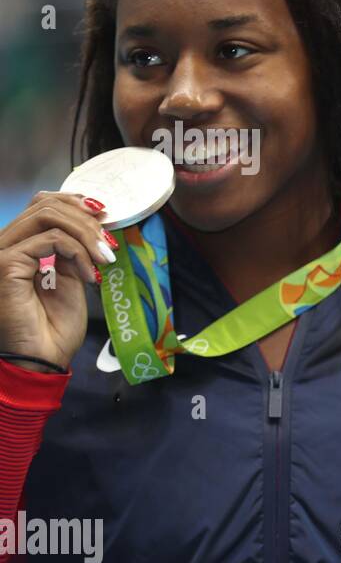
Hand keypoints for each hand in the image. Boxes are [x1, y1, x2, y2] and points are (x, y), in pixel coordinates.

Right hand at [0, 192, 113, 371]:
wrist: (43, 360)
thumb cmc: (54, 328)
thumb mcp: (71, 278)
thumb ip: (73, 249)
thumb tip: (91, 224)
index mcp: (20, 246)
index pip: (42, 204)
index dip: (76, 203)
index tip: (105, 218)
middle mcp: (6, 244)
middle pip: (45, 204)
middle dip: (86, 219)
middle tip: (109, 244)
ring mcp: (3, 252)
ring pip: (48, 215)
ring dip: (86, 234)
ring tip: (104, 258)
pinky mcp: (6, 263)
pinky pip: (50, 239)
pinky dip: (78, 252)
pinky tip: (90, 274)